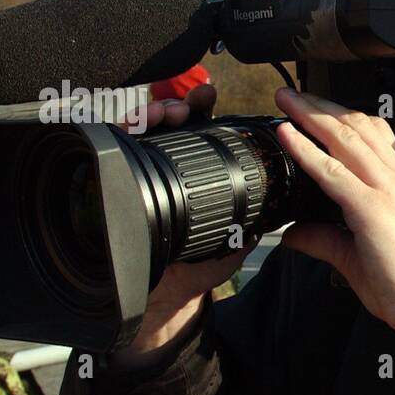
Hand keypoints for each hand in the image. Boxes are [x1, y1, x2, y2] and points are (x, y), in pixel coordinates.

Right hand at [112, 84, 257, 366]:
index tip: (209, 96)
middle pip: (169, 123)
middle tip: (188, 104)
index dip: (202, 110)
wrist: (165, 297)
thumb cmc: (198, 268)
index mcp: (197, 176)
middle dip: (178, 104)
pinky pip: (114, 150)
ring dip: (154, 112)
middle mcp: (166, 170)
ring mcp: (139, 174)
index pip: (199, 131)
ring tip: (167, 112)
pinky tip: (136, 123)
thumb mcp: (233, 240)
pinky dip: (123, 130)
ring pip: (143, 130)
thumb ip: (253, 220)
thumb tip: (280, 203)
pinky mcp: (113, 182)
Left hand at [272, 88, 394, 370]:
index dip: (343, 115)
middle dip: (320, 105)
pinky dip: (306, 149)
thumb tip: (292, 235)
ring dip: (310, 115)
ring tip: (284, 100)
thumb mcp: (360, 257)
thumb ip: (325, 240)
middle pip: (356, 127)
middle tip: (290, 92)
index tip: (317, 105)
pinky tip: (287, 135)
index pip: (375, 134)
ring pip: (344, 139)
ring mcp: (388, 192)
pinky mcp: (373, 210)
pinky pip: (332, 172)